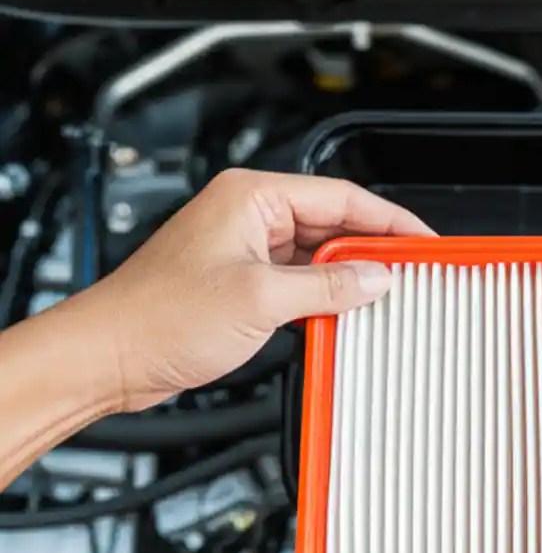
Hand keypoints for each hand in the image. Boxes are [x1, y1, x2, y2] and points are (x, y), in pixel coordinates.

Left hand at [76, 169, 432, 410]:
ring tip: (383, 298)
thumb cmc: (158, 316)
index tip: (423, 241)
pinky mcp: (241, 284)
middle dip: (372, 252)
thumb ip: (328, 286)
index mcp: (251, 196)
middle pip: (333, 225)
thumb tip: (376, 279)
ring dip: (347, 279)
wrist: (108, 356)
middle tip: (412, 274)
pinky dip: (323, 298)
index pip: (342, 196)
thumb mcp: (261, 299)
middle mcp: (248, 215)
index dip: (390, 220)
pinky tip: (343, 315)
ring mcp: (245, 250)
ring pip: (317, 257)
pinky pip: (298, 282)